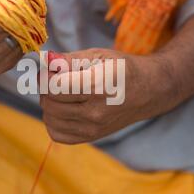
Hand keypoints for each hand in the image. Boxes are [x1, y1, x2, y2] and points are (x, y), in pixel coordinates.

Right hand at [0, 0, 22, 73]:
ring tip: (16, 2)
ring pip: (24, 37)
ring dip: (26, 18)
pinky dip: (23, 30)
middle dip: (22, 6)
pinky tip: (14, 18)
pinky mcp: (3, 67)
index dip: (13, 1)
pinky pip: (23, 45)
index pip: (2, 21)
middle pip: (16, 29)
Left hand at [40, 48, 167, 143]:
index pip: (54, 86)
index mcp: (98, 86)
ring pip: (50, 118)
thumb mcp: (98, 55)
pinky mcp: (90, 137)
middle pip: (49, 102)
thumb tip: (45, 60)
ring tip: (63, 93)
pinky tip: (64, 108)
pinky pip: (56, 133)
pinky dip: (54, 120)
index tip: (51, 69)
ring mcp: (93, 128)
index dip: (46, 75)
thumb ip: (69, 59)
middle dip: (46, 88)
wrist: (147, 92)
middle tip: (57, 78)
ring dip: (49, 104)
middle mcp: (95, 112)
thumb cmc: (122, 69)